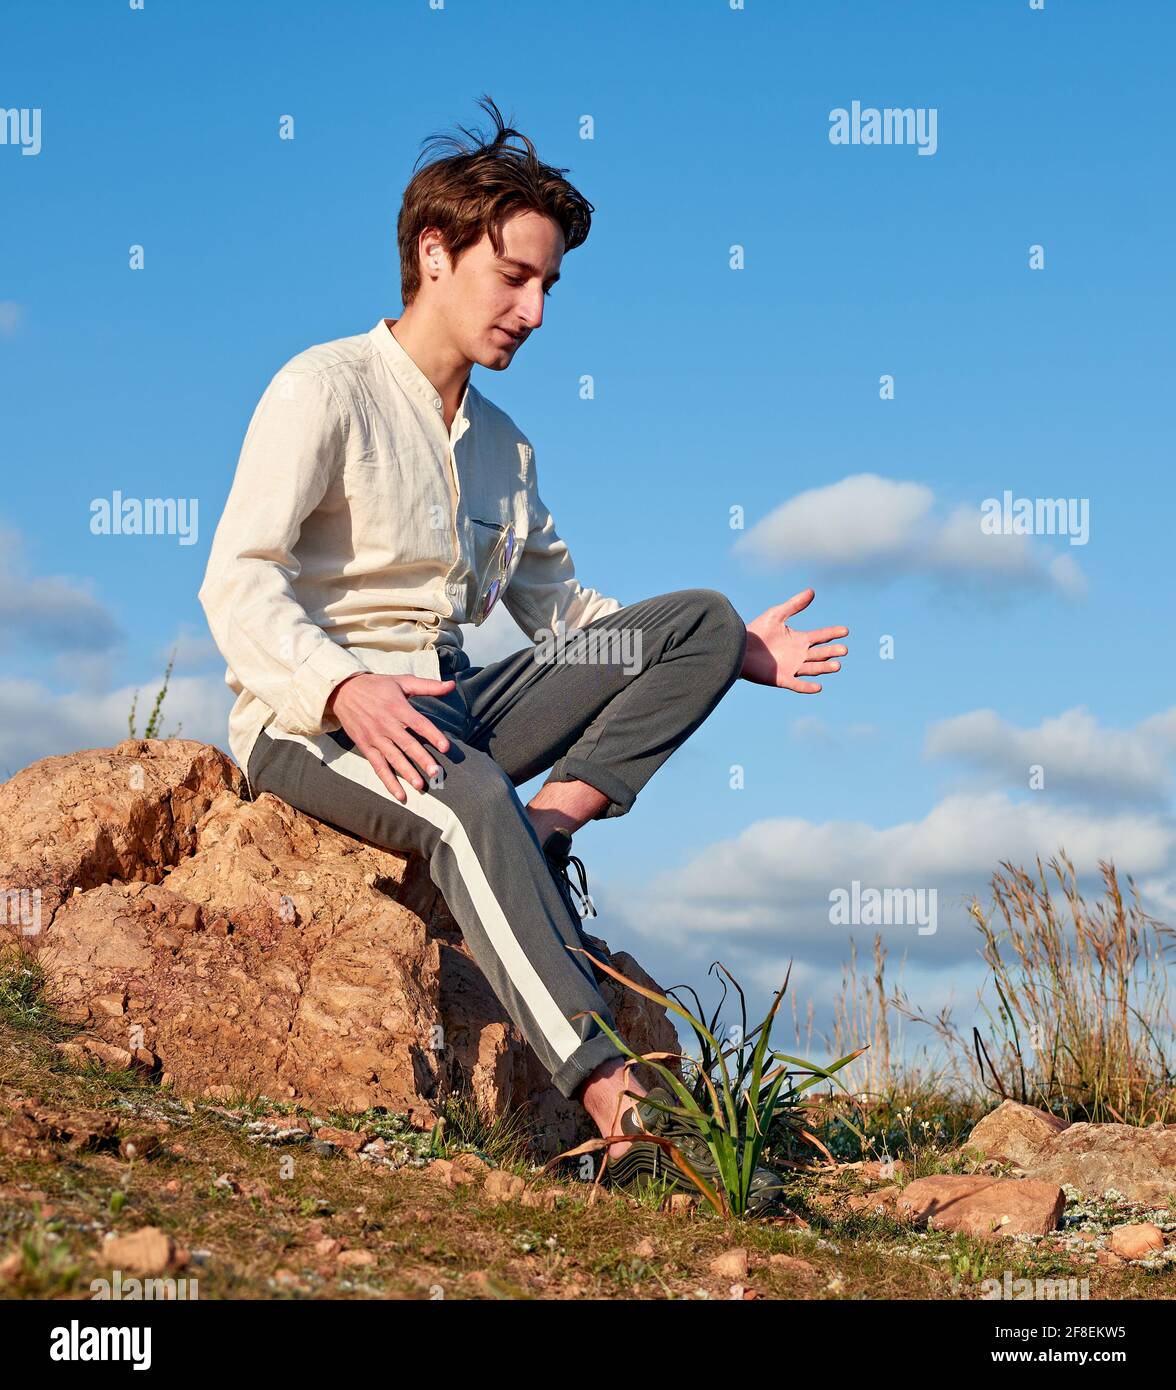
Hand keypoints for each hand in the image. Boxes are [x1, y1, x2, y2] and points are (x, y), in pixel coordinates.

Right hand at [326, 672, 455, 802]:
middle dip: (422, 759)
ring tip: (420, 786)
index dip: (432, 735)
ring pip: (393, 758)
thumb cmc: (377, 686)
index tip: (445, 747)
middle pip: (407, 744)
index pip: (418, 723)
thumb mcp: (402, 681)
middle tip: (436, 773)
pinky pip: (378, 767)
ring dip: (406, 773)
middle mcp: (386, 724)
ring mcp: (374, 737)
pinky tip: (400, 795)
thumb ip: (428, 686)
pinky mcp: (365, 746)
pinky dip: (388, 782)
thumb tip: (451, 685)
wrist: (343, 691)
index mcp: (398, 707)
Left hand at [740, 590, 848, 691]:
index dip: (833, 633)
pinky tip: (818, 687)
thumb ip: (794, 605)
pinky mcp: (782, 679)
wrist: (738, 647)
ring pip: (813, 668)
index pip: (821, 636)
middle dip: (832, 652)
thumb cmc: (756, 631)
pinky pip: (797, 685)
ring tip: (837, 665)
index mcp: (799, 639)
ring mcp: (792, 668)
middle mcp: (799, 654)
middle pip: (820, 654)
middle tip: (844, 650)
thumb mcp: (776, 615)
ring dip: (825, 667)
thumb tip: (812, 591)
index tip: (845, 630)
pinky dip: (807, 687)